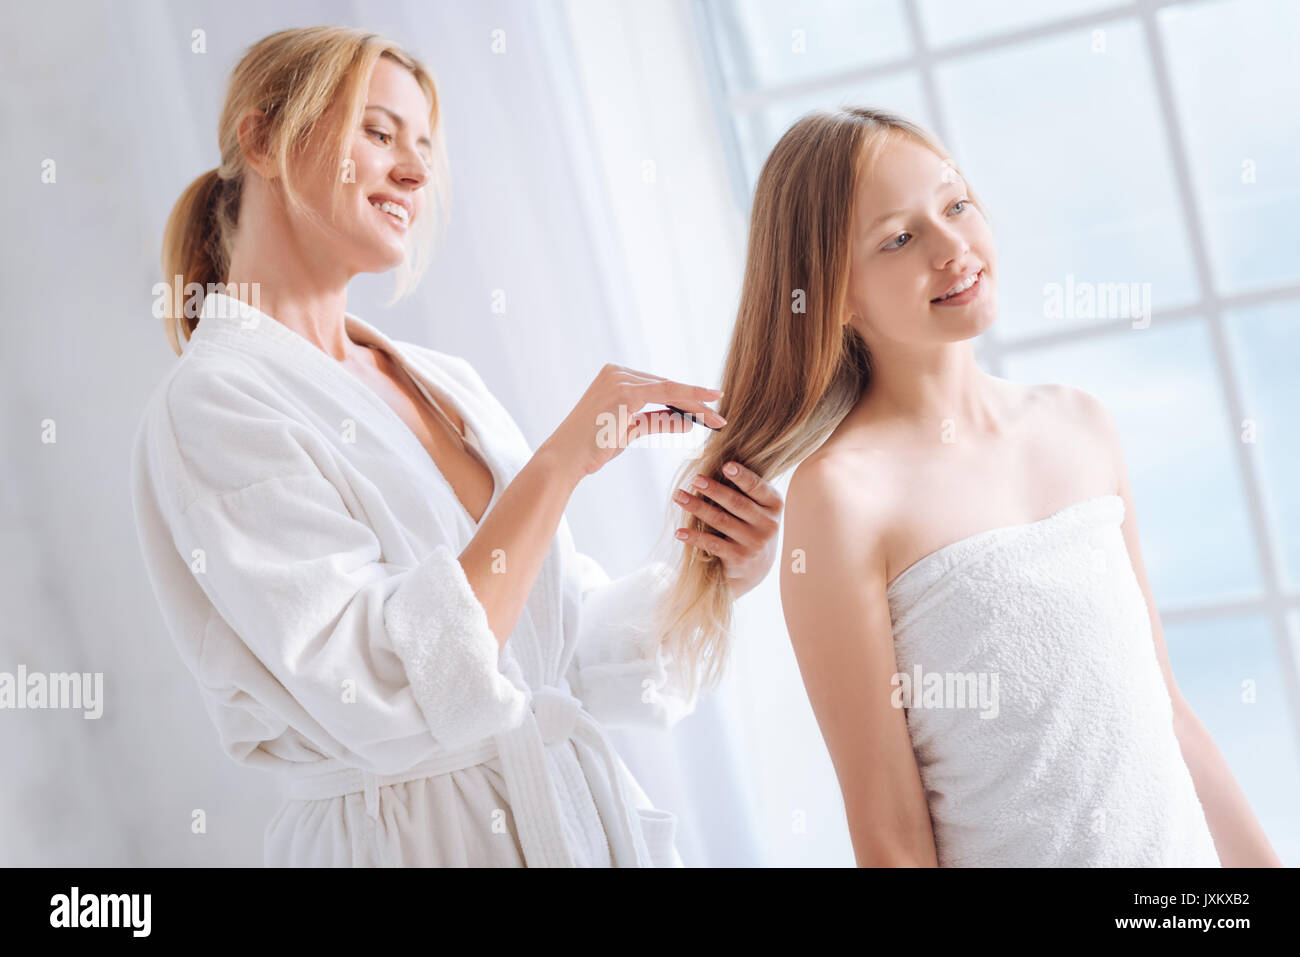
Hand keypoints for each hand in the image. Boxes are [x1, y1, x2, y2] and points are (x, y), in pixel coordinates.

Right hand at [542, 364, 725, 479]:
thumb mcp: (630, 431)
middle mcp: (616, 372)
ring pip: (670, 389)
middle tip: (719, 417)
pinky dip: (689, 399)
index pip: (658, 386)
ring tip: (717, 418)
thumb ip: (657, 421)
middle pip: (666, 386)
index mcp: (614, 377)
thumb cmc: (592, 447)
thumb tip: (688, 422)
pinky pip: (666, 393)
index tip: (708, 409)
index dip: (685, 398)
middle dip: (695, 402)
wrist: (565, 459)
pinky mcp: (625, 391)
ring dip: (696, 404)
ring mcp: (619, 379)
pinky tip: (707, 408)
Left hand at [672, 460, 783, 599]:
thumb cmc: (751, 526)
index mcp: (774, 505)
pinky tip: (680, 531)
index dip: (742, 476)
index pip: (757, 487)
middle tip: (695, 479)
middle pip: (737, 503)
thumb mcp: (758, 509)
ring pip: (721, 521)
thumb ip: (745, 491)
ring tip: (679, 496)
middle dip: (714, 490)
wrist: (756, 567)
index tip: (726, 465)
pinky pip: (713, 544)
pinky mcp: (739, 558)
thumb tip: (714, 465)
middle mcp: (768, 524)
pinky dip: (695, 537)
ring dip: (697, 507)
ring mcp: (754, 543)